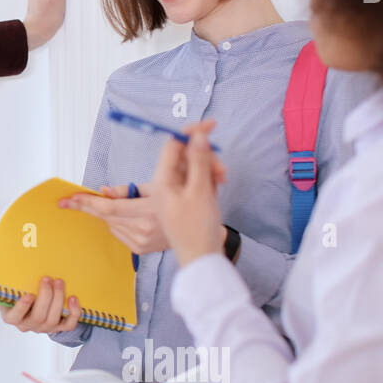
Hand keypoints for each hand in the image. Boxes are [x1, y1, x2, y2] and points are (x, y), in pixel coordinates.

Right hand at [0, 275, 85, 333]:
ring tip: (59, 282)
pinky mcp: (58, 328)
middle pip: (38, 316)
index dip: (22, 307)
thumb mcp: (9, 286)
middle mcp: (27, 325)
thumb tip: (9, 255)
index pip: (15, 316)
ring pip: (52, 319)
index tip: (29, 294)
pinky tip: (73, 298)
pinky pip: (68, 325)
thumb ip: (7, 278)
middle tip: (48, 279)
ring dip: (58, 299)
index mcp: (11, 316)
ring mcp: (43, 328)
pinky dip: (73, 312)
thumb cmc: (18, 291)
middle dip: (45, 296)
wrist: (30, 302)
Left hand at [58, 186, 169, 254]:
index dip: (88, 202)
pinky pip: (118, 233)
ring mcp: (141, 242)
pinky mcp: (140, 249)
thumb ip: (127, 191)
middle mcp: (143, 229)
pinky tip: (123, 215)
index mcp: (148, 211)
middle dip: (87, 206)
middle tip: (68, 201)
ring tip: (104, 203)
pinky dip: (115, 223)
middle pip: (105, 217)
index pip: (109, 208)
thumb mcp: (156, 187)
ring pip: (110, 224)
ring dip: (103, 213)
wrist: (196, 228)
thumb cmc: (177, 200)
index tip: (71, 198)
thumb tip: (103, 191)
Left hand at [151, 121, 227, 266]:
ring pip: (191, 168)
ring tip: (221, 182)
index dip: (190, 132)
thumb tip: (197, 135)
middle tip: (222, 171)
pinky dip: (205, 181)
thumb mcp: (202, 192)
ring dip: (207, 169)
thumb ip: (199, 161)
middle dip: (204, 157)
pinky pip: (193, 181)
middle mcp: (163, 186)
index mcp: (161, 183)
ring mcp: (173, 193)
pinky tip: (215, 190)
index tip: (212, 124)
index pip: (172, 146)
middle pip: (184, 155)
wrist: (203, 258)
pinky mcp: (182, 200)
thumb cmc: (198, 229)